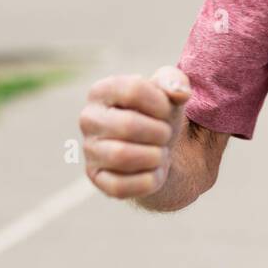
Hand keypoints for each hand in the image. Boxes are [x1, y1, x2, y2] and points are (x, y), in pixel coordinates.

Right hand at [79, 65, 190, 198]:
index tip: (168, 110)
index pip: (133, 90)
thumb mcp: (171, 92)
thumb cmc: (159, 114)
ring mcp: (90, 150)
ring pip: (121, 156)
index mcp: (102, 90)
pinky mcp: (97, 178)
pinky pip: (120, 186)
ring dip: (154, 155)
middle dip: (159, 132)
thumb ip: (176, 81)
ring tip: (160, 152)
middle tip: (165, 134)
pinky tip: (154, 172)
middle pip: (128, 125)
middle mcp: (89, 119)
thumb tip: (179, 93)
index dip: (161, 103)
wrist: (160, 148)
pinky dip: (148, 180)